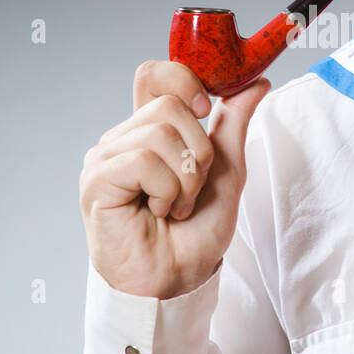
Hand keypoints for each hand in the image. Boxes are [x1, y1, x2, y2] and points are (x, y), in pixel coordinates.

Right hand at [79, 60, 269, 297]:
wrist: (177, 279)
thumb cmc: (194, 232)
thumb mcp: (226, 170)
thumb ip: (234, 123)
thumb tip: (256, 82)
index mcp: (148, 130)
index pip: (154, 75)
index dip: (184, 81)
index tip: (208, 110)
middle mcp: (122, 138)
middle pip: (170, 104)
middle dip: (199, 152)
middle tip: (192, 190)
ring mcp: (105, 157)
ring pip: (161, 132)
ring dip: (185, 178)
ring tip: (176, 206)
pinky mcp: (96, 180)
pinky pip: (144, 159)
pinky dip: (167, 189)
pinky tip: (159, 212)